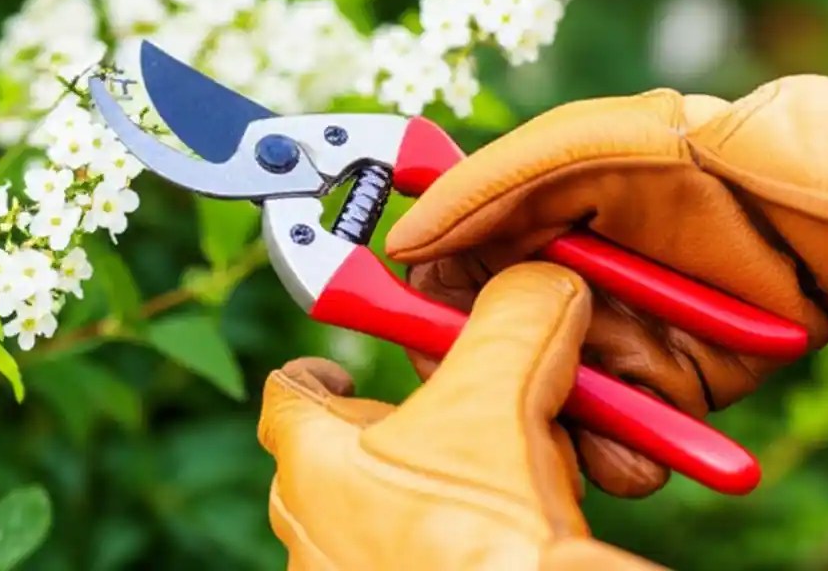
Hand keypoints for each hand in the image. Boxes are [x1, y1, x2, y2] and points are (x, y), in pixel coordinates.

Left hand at [259, 263, 661, 569]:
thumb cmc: (484, 534)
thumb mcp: (505, 400)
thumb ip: (515, 323)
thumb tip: (540, 285)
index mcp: (312, 457)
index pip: (287, 391)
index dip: (317, 371)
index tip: (343, 369)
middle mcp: (306, 523)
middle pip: (323, 455)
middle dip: (379, 434)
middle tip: (436, 428)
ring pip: (354, 514)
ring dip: (404, 490)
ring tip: (469, 487)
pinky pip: (379, 561)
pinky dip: (417, 543)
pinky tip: (473, 542)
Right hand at [386, 75, 827, 496]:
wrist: (806, 211)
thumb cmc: (687, 153)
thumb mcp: (573, 148)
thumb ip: (480, 188)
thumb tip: (398, 242)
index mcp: (516, 234)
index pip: (440, 289)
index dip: (427, 323)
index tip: (437, 348)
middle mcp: (552, 294)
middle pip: (486, 362)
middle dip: (495, 391)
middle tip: (518, 400)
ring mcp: (604, 346)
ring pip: (545, 411)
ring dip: (555, 435)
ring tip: (580, 439)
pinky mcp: (660, 392)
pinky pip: (621, 444)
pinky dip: (622, 459)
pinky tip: (639, 454)